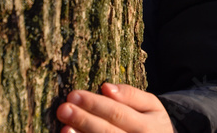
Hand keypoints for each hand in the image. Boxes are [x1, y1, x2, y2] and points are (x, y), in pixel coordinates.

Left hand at [57, 82, 173, 132]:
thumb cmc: (152, 123)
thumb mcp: (151, 105)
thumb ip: (131, 95)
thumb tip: (106, 87)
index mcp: (148, 127)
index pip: (118, 113)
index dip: (95, 104)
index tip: (74, 94)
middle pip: (107, 132)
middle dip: (83, 120)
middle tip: (63, 109)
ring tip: (64, 127)